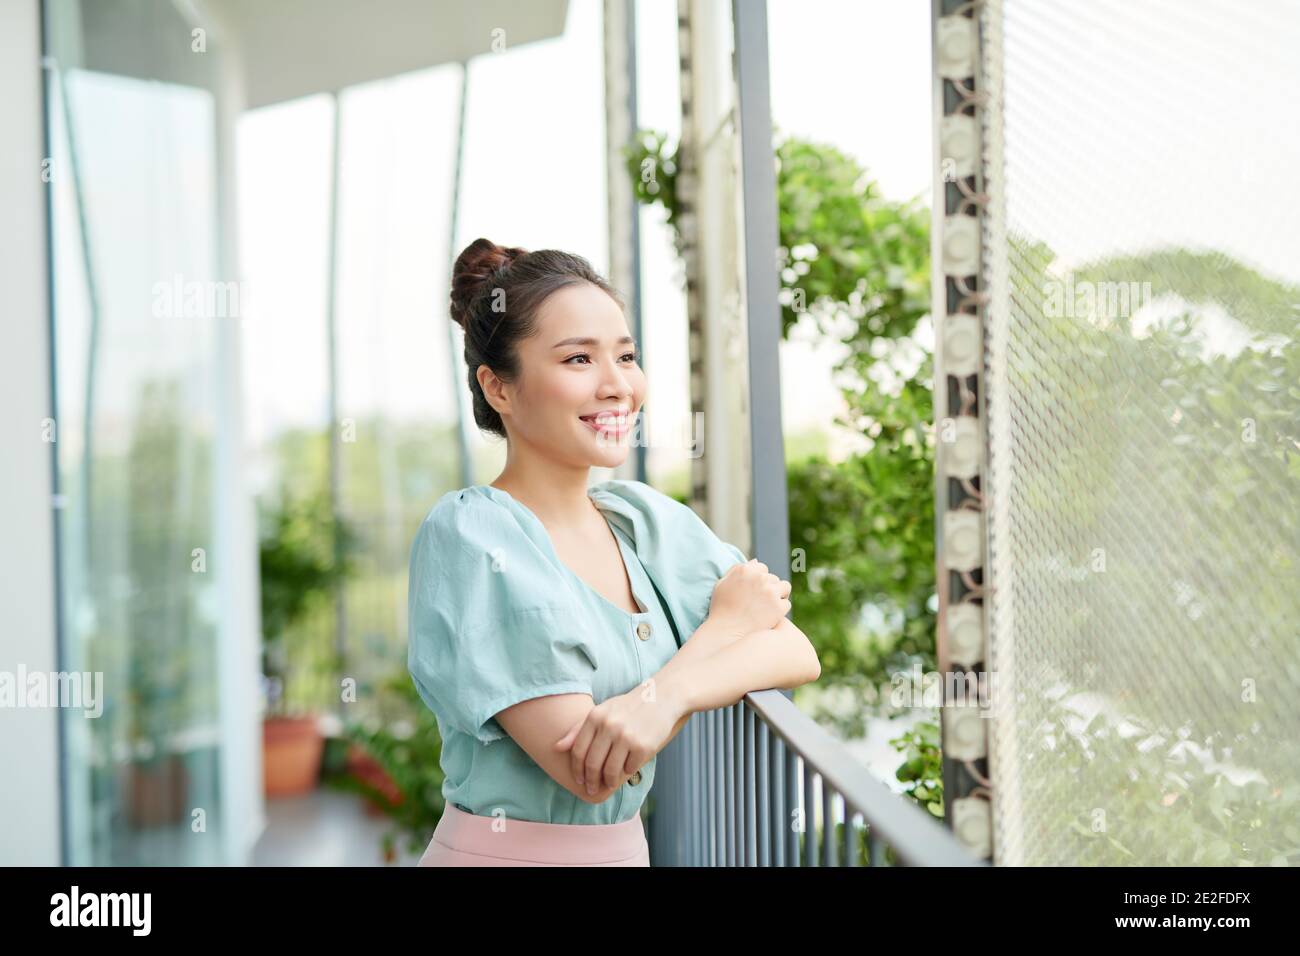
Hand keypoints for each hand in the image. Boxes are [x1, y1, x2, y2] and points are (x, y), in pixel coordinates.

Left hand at [553, 681, 684, 796]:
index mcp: (595, 716)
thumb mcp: (602, 711)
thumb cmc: (627, 707)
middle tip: (591, 789)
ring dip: (608, 781)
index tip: (579, 780)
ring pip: (610, 771)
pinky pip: (629, 768)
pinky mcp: (643, 746)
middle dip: (590, 781)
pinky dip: (627, 772)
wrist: (661, 697)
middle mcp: (609, 726)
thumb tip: (556, 748)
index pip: (578, 750)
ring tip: (609, 783)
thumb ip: (578, 729)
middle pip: (592, 764)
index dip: (576, 769)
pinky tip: (627, 770)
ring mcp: (627, 736)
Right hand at [707, 559, 790, 637]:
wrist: (726, 632)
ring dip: (779, 595)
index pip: (762, 568)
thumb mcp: (722, 584)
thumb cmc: (721, 609)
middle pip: (773, 578)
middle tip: (759, 603)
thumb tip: (755, 562)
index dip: (759, 580)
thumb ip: (737, 569)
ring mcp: (770, 592)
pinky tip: (769, 616)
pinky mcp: (779, 607)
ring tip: (768, 607)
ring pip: (784, 587)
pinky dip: (780, 610)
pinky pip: (786, 603)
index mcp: (745, 570)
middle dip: (768, 588)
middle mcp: (759, 578)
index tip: (754, 591)